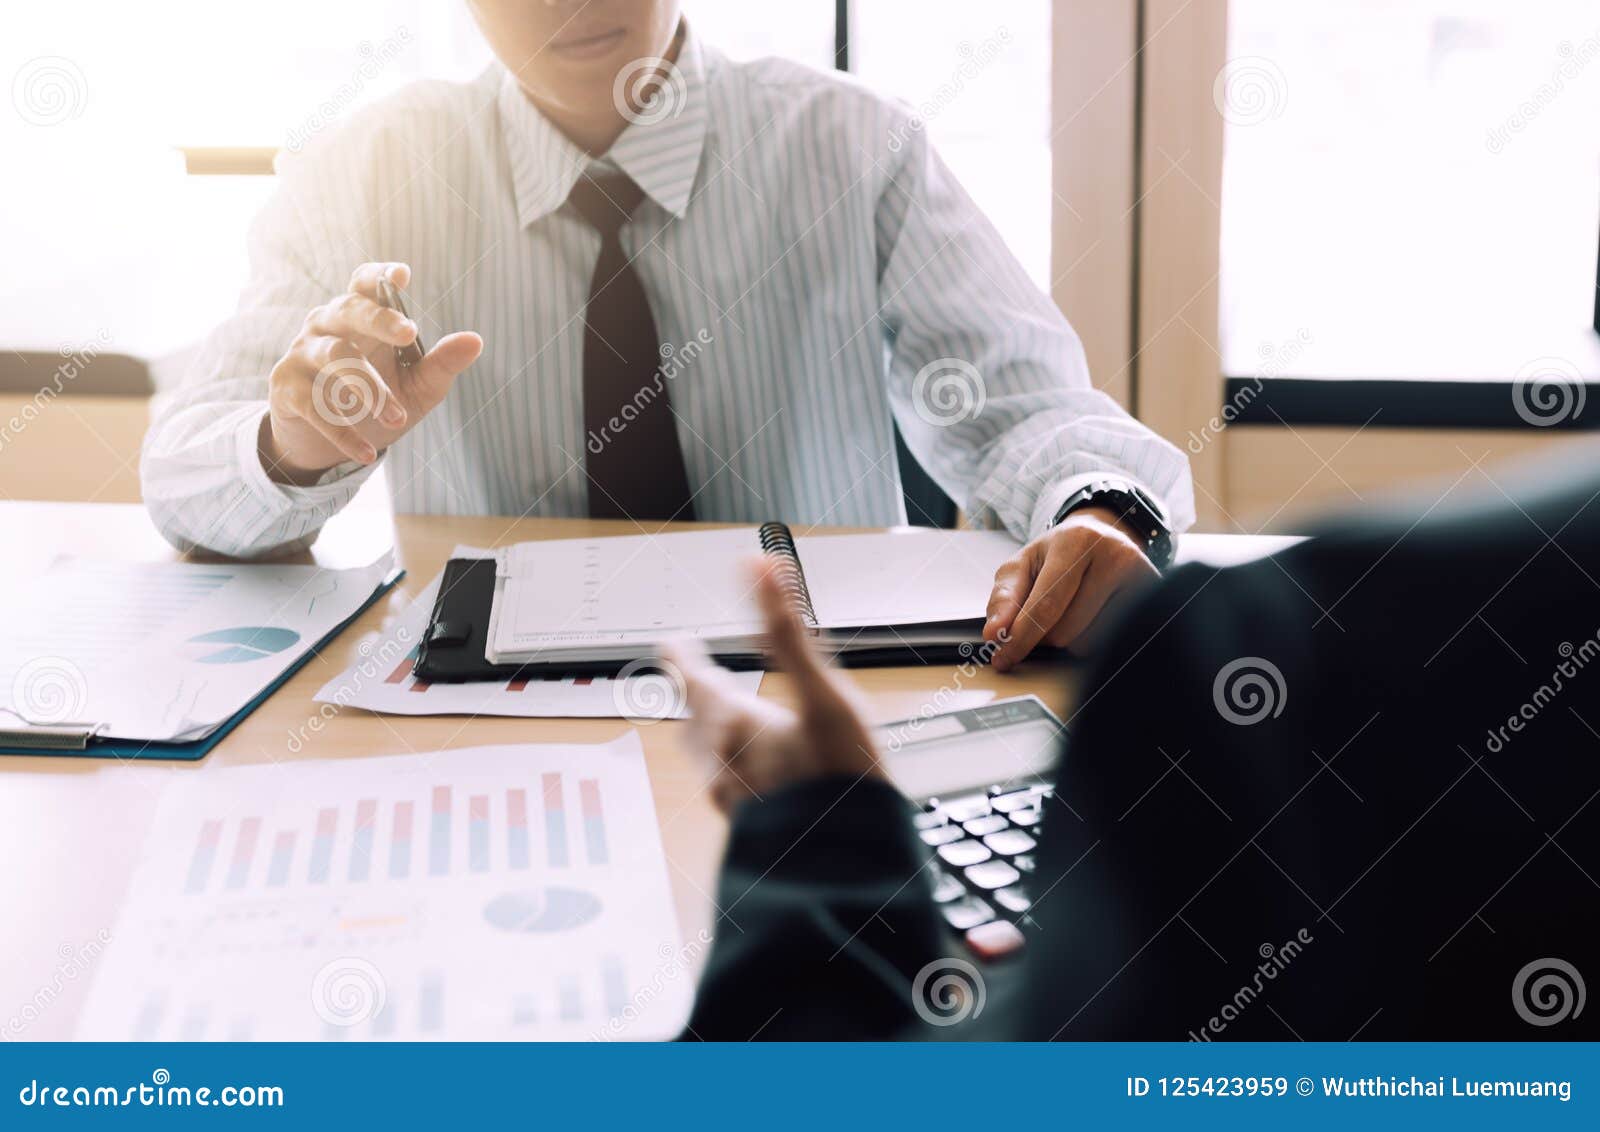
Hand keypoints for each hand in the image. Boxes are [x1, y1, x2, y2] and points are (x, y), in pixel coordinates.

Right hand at [261, 262, 482, 483]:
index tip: (402, 274)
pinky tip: (367, 454)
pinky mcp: (286, 387)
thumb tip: (476, 341)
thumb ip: (442, 363)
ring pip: (336, 356)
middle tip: (410, 332)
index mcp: (359, 316)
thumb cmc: (377, 398)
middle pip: (349, 309)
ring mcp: (303, 353)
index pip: (365, 284)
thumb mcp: (417, 385)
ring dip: (369, 387)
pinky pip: (314, 406)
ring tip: (397, 419)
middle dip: (379, 319)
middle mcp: (327, 326)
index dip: (380, 275)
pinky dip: (343, 433)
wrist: (325, 440)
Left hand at [663, 559, 883, 812]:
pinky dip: (729, 759)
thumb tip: (762, 568)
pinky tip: (753, 768)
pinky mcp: (751, 824)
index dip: (680, 656)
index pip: (690, 678)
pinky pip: (725, 781)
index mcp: (733, 723)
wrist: (847, 868)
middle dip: (693, 691)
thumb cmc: (841, 781)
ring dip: (706, 727)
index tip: (669, 644)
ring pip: (704, 753)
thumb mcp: (825, 695)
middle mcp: (722, 760)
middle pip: (692, 717)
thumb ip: (789, 630)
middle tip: (695, 674)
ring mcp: (733, 796)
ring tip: (720, 717)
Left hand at [983, 506, 1159, 669]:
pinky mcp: (1156, 596)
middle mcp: (1114, 555)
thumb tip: (994, 633)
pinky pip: (1112, 642)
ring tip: (1074, 606)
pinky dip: (1094, 637)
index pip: (1045, 606)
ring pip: (1089, 643)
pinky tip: (1094, 612)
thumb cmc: (1061, 552)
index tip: (1003, 659)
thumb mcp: (1024, 564)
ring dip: (1071, 637)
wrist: (1104, 535)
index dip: (1021, 638)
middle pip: (1066, 631)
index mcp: (1075, 541)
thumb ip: (1004, 597)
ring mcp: (1141, 577)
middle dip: (1045, 634)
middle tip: (1048, 611)